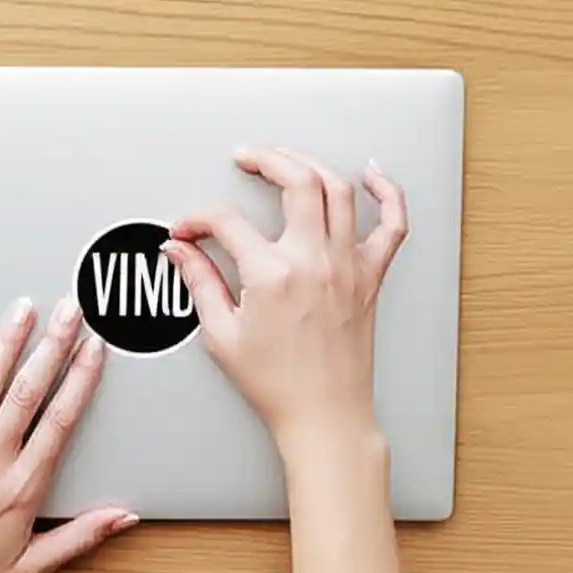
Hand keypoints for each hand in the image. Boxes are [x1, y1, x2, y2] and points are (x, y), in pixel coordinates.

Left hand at [0, 297, 136, 572]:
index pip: (59, 422)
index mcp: (20, 491)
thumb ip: (81, 537)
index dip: (80, 380)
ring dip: (7, 345)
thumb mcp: (32, 567)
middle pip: (26, 393)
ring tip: (24, 311)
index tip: (94, 350)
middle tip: (68, 312)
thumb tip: (123, 517)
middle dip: (52, 346)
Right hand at [163, 147, 417, 572]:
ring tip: (289, 157)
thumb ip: (199, 282)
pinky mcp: (370, 277)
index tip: (188, 230)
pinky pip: (392, 225)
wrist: (324, 415)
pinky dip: (388, 193)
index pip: (227, 222)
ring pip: (339, 190)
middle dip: (265, 158)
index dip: (198, 220)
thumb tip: (180, 251)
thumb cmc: (278, 385)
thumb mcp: (222, 335)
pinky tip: (374, 175)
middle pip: (296, 180)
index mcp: (272, 276)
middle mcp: (314, 262)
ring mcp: (348, 266)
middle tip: (246, 157)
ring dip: (311, 163)